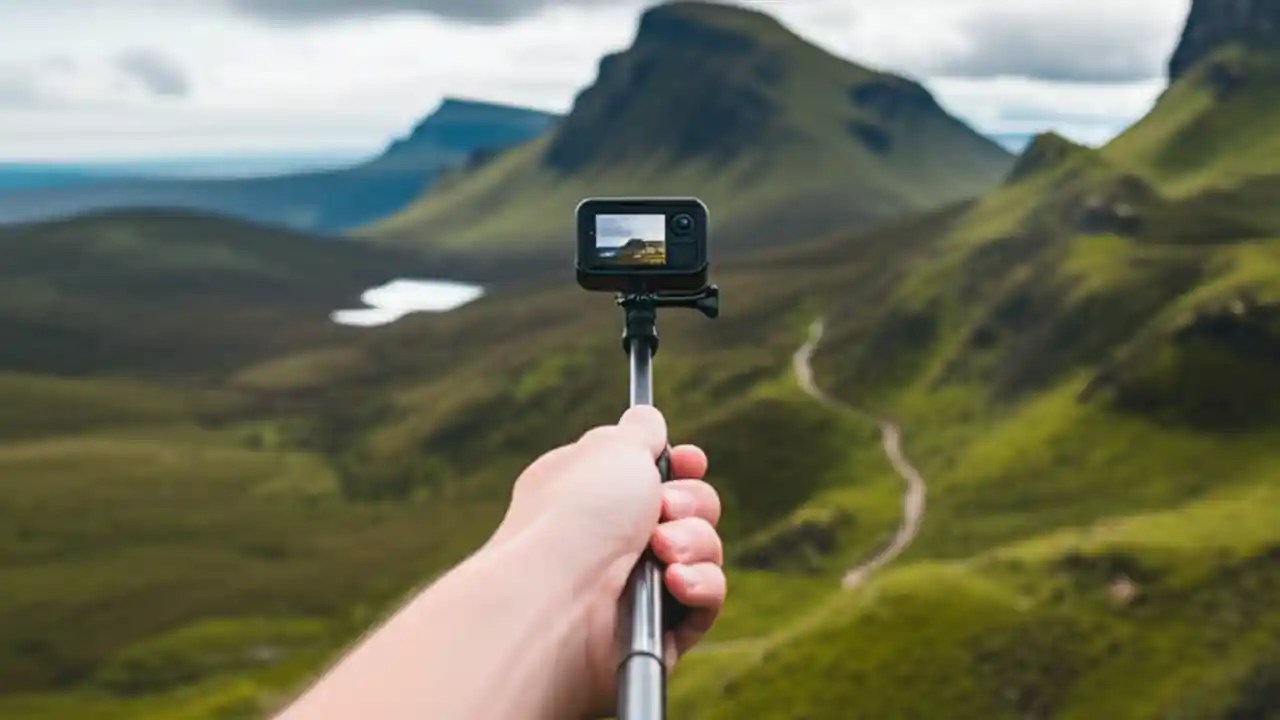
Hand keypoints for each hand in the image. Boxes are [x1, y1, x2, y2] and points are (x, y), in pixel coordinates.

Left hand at [494, 406, 725, 717]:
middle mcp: (612, 539)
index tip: (690, 461)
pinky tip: (674, 582)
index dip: (681, 467)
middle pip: (691, 509)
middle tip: (662, 509)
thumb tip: (649, 418)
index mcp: (593, 494)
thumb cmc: (578, 516)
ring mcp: (636, 586)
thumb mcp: (613, 446)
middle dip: (690, 502)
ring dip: (694, 542)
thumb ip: (639, 429)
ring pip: (704, 551)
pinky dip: (699, 585)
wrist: (558, 600)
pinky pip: (706, 598)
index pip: (654, 475)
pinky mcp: (660, 630)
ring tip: (661, 550)